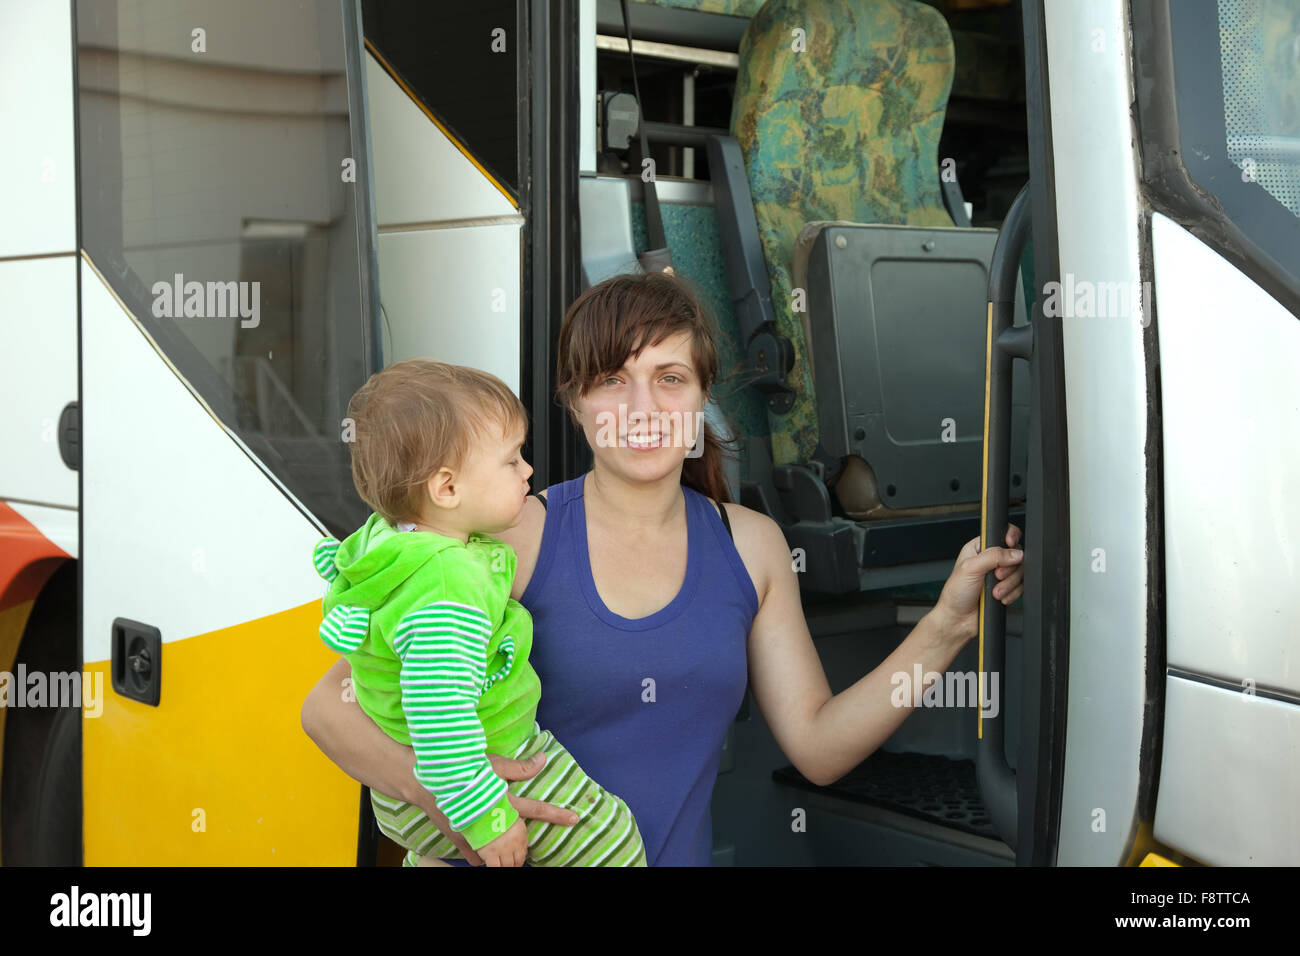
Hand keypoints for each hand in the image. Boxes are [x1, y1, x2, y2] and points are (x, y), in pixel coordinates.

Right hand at [414, 751, 579, 865]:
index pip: (535, 808)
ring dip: (508, 858)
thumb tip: (543, 758)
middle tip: (532, 855)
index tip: (573, 818)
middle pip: (518, 839)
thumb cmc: (460, 767)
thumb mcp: (492, 763)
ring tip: (515, 861)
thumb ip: (519, 766)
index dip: (555, 813)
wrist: (424, 781)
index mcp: (503, 800)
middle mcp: (491, 819)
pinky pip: (475, 856)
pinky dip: (482, 861)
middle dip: (527, 849)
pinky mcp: (460, 838)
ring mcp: (475, 832)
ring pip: (498, 853)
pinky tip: (487, 863)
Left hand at [931, 524, 1024, 648]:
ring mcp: (1000, 575)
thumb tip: (1015, 553)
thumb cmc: (956, 594)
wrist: (958, 620)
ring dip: (1009, 584)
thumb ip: (993, 556)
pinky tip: (999, 598)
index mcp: (979, 549)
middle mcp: (991, 560)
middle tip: (995, 576)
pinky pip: (1021, 587)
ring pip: (1020, 571)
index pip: (1002, 532)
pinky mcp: (1007, 588)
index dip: (1011, 537)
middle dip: (1008, 569)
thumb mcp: (970, 569)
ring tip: (994, 592)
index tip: (1010, 544)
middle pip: (1016, 554)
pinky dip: (1012, 593)